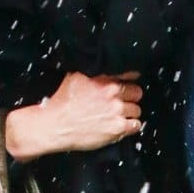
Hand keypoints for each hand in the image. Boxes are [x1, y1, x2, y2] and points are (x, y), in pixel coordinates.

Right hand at [5, 72, 142, 160]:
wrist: (56, 125)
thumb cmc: (62, 103)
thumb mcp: (75, 77)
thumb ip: (92, 71)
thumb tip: (98, 65)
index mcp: (104, 78)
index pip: (130, 74)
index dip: (130, 80)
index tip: (128, 84)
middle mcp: (112, 92)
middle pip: (137, 92)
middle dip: (130, 97)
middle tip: (121, 102)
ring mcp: (116, 110)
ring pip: (137, 110)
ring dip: (129, 113)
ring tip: (119, 116)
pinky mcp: (118, 127)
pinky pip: (136, 125)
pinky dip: (131, 126)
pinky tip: (122, 125)